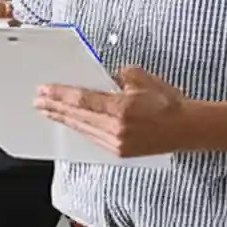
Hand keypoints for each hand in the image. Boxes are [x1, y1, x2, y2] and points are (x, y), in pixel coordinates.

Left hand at [34, 66, 192, 156]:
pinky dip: (78, 129)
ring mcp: (117, 144)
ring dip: (62, 119)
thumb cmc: (168, 103)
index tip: (43, 90)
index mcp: (121, 110)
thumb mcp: (142, 78)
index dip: (59, 95)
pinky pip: (91, 138)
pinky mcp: (119, 152)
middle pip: (77, 116)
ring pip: (82, 129)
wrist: (188, 129)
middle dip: (55, 107)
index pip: (81, 101)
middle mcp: (116, 130)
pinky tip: (69, 123)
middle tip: (37, 100)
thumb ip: (117, 75)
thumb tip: (102, 77)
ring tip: (47, 111)